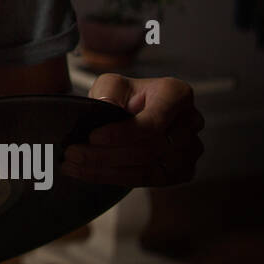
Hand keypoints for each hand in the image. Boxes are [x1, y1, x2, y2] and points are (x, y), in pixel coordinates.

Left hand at [64, 74, 204, 186]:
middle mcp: (190, 122)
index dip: (122, 134)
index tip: (92, 137)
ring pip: (147, 169)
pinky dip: (115, 178)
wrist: (137, 112)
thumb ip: (110, 89)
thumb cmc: (127, 95)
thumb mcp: (113, 83)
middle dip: (105, 154)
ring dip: (106, 170)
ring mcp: (190, 150)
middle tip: (73, 153)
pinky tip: (90, 173)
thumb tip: (107, 104)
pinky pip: (148, 181)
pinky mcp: (182, 171)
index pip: (153, 122)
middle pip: (148, 149)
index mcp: (176, 94)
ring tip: (74, 165)